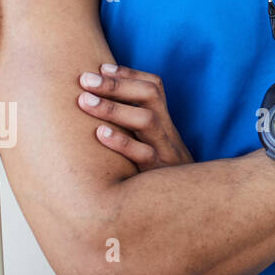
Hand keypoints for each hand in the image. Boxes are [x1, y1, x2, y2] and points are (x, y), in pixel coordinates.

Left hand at [77, 62, 193, 171]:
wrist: (191, 207)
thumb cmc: (161, 177)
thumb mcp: (155, 148)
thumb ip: (136, 129)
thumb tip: (99, 108)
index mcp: (166, 124)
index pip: (154, 87)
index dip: (129, 74)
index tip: (101, 67)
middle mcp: (167, 134)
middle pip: (150, 97)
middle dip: (116, 84)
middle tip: (84, 79)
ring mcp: (165, 154)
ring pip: (146, 121)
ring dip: (113, 108)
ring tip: (84, 101)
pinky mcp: (158, 176)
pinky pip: (142, 156)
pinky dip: (122, 143)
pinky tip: (99, 134)